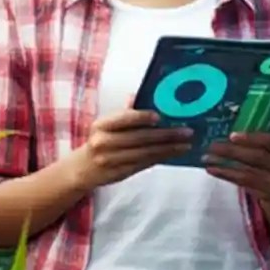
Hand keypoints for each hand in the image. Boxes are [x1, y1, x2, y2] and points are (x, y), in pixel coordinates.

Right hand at [70, 106, 193, 190]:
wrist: (83, 168)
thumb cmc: (99, 141)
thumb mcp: (105, 125)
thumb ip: (123, 113)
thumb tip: (138, 96)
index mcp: (100, 125)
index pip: (123, 119)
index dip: (142, 117)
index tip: (160, 116)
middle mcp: (103, 142)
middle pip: (139, 138)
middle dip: (166, 135)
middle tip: (186, 132)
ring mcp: (110, 160)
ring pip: (145, 153)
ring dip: (168, 148)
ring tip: (186, 144)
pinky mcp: (119, 173)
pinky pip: (144, 164)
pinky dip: (161, 158)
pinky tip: (173, 153)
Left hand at [204, 132, 269, 202]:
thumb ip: (258, 140)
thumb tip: (226, 126)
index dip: (251, 138)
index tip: (231, 135)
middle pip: (257, 157)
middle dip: (232, 151)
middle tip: (211, 145)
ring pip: (248, 171)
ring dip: (224, 164)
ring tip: (206, 158)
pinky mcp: (267, 194)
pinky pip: (243, 182)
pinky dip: (225, 174)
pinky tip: (212, 169)